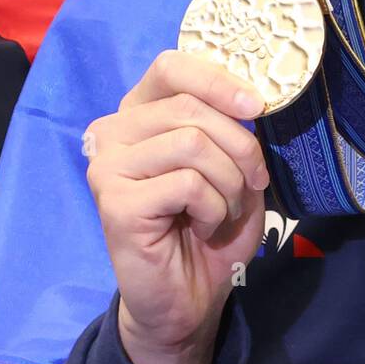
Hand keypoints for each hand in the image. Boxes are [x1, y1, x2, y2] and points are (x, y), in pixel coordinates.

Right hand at [84, 49, 267, 363]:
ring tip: (225, 210)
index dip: (218, 80)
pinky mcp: (115, 203)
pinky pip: (187, 184)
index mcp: (139, 113)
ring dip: (229, 182)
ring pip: (193, 144)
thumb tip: (250, 95)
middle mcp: (113, 132)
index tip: (256, 105)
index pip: (170, 66)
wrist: (189, 297)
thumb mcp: (230, 166)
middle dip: (240, 146)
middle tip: (253, 184)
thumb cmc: (210, 226)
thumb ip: (229, 125)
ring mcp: (107, 167)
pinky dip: (214, 208)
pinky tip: (204, 227)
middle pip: (191, 109)